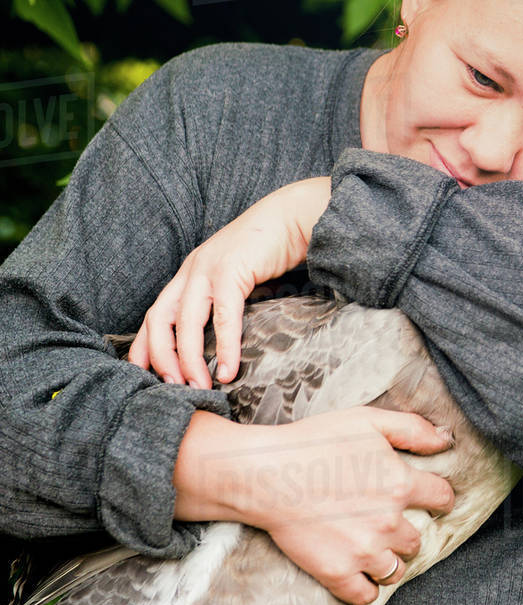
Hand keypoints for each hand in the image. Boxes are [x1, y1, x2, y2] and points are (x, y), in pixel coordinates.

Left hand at [128, 177, 331, 387]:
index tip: (147, 377)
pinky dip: (225, 347)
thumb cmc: (272, 249)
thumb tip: (226, 339)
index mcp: (190, 273)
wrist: (294, 216)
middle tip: (172, 388)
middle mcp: (191, 270)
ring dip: (189, 360)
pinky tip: (229, 369)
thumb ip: (225, 300)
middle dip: (160, 359)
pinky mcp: (232, 270)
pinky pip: (223, 316)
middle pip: (159, 320)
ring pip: (185, 322)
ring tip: (200, 386)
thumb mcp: (239, 276)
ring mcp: (208, 268)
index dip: (146, 348)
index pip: (155, 315)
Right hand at [175, 407, 455, 604]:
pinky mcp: (337, 572)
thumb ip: (412, 429)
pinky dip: (366, 586)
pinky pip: (366, 593)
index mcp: (400, 483)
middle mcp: (388, 521)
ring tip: (373, 548)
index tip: (431, 499)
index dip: (438, 497)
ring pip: (395, 569)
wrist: (266, 475)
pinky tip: (359, 572)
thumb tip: (447, 439)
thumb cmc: (315, 442)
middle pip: (417, 539)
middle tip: (388, 523)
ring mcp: (364, 551)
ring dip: (389, 560)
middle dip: (407, 531)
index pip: (442, 498)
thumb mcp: (368, 420)